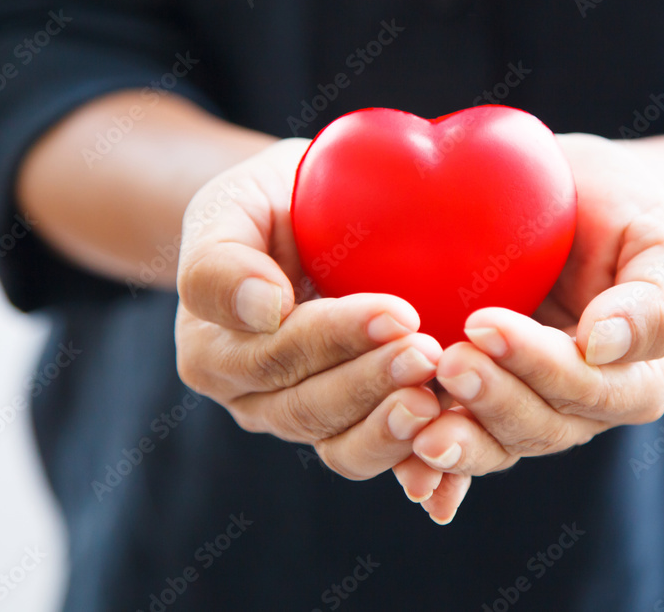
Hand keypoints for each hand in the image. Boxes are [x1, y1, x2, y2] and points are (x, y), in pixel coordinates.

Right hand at [175, 139, 445, 481]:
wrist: (309, 218)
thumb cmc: (269, 203)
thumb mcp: (230, 205)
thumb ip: (221, 259)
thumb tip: (264, 309)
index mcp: (212, 348)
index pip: (272, 352)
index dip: (335, 339)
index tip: (396, 313)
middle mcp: (251, 396)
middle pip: (307, 406)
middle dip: (371, 383)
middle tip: (429, 353)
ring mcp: (301, 418)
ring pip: (342, 445)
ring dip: (392, 426)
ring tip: (438, 398)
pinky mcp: (352, 427)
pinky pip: (381, 457)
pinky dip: (416, 460)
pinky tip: (451, 444)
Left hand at [393, 134, 663, 523]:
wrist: (565, 195)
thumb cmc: (620, 210)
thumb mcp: (659, 237)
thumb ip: (652, 299)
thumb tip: (603, 348)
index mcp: (635, 378)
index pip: (587, 386)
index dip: (537, 364)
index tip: (484, 323)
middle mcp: (581, 408)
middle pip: (539, 427)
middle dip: (491, 399)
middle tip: (447, 361)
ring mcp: (527, 410)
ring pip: (496, 446)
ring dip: (457, 438)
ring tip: (416, 416)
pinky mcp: (478, 405)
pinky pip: (458, 443)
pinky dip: (433, 470)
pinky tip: (407, 473)